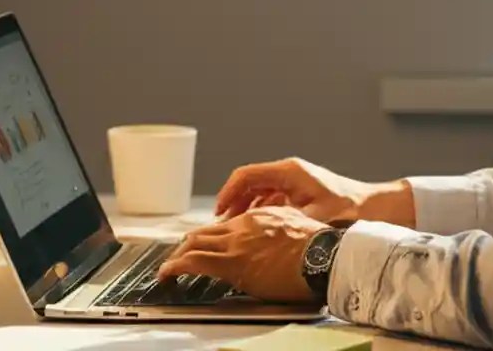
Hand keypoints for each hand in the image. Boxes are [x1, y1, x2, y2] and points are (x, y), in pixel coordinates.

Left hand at [156, 206, 327, 303]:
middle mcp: (244, 225)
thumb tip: (283, 244)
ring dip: (177, 257)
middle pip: (205, 232)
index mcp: (261, 217)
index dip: (211, 237)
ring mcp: (236, 243)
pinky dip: (174, 267)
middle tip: (180, 257)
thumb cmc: (321, 249)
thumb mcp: (300, 230)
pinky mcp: (232, 264)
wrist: (325, 256)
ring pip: (194, 244)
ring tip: (169, 269)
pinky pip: (193, 262)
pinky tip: (167, 275)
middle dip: (188, 245)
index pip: (226, 224)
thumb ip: (283, 232)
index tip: (206, 247)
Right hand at [215, 157, 415, 227]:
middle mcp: (289, 173)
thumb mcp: (315, 217)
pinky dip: (260, 212)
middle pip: (249, 184)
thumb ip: (285, 222)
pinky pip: (271, 199)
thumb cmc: (351, 210)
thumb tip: (259, 231)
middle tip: (222, 227)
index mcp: (289, 172)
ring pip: (259, 192)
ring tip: (235, 231)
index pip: (246, 176)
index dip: (227, 193)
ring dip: (246, 210)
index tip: (218, 213)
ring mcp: (294, 182)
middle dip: (233, 204)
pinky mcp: (299, 193)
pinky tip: (257, 230)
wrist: (377, 208)